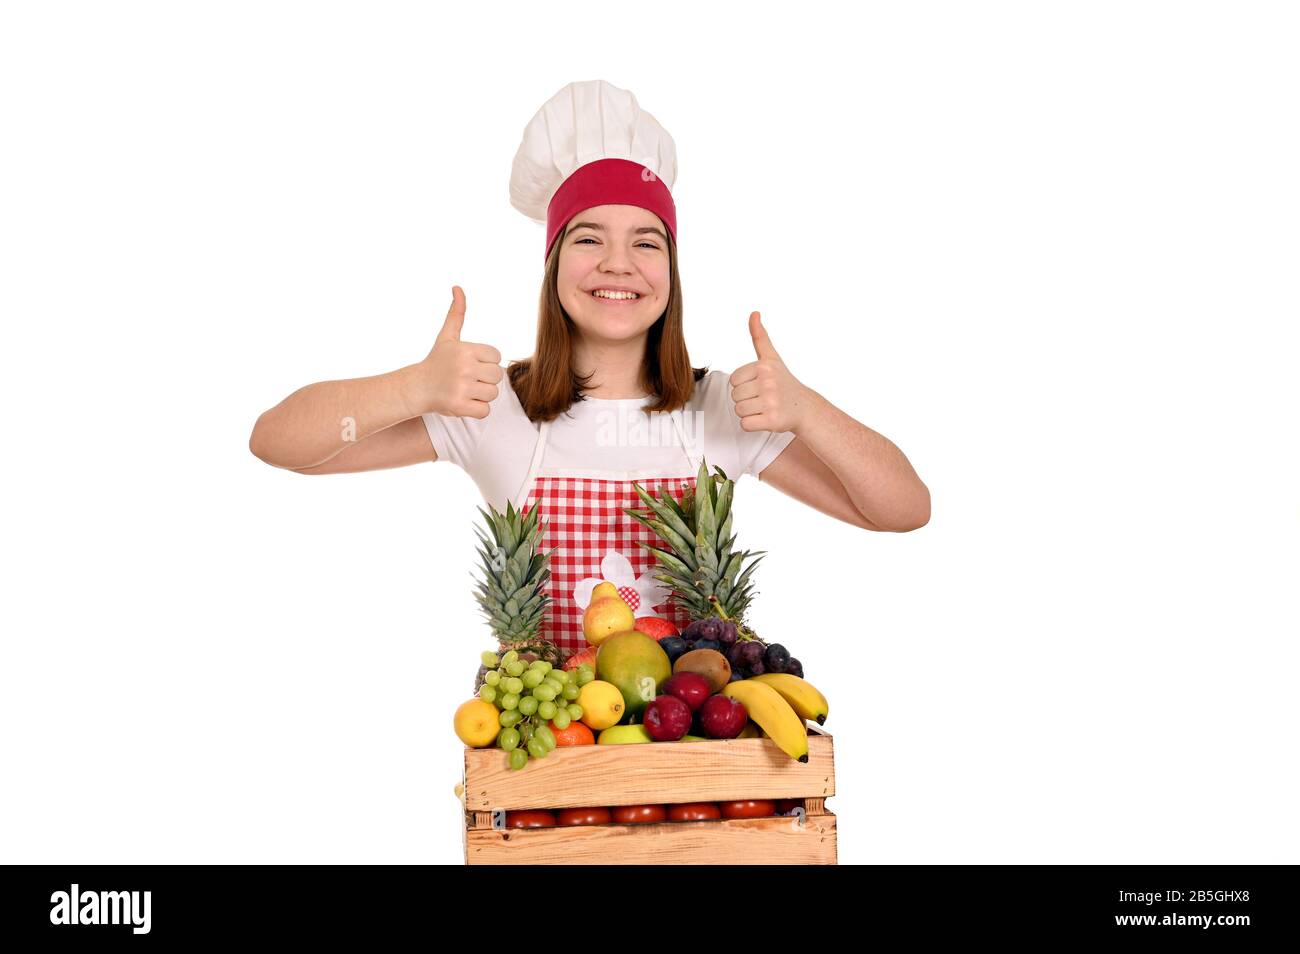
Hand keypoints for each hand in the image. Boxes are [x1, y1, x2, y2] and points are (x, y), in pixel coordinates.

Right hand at [418, 286, 503, 418]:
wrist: (417, 387)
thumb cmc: (436, 362)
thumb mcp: (447, 336)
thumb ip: (457, 313)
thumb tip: (457, 287)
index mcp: (465, 350)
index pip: (497, 357)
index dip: (486, 362)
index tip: (471, 364)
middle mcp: (464, 367)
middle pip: (497, 376)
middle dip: (485, 379)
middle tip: (468, 379)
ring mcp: (461, 388)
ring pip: (493, 394)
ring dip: (481, 395)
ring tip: (465, 389)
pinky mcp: (459, 406)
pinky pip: (485, 410)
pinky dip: (477, 409)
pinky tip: (464, 401)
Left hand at [728, 311, 815, 433]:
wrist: (804, 407)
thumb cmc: (784, 382)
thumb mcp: (772, 357)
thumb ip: (760, 336)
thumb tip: (754, 313)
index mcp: (764, 367)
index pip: (733, 380)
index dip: (744, 385)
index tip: (760, 385)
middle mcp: (768, 383)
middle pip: (734, 396)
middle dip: (746, 399)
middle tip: (764, 398)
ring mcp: (771, 402)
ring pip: (739, 410)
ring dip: (749, 412)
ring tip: (765, 407)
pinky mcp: (772, 420)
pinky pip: (745, 424)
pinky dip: (752, 425)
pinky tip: (765, 418)